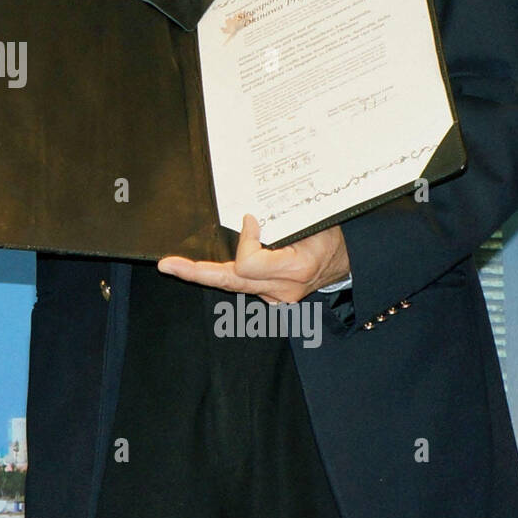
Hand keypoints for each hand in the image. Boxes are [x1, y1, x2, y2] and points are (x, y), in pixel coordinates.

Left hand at [157, 215, 349, 305]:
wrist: (349, 261)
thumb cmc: (331, 235)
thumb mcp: (311, 222)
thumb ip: (280, 223)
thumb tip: (247, 219)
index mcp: (295, 270)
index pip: (248, 263)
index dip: (245, 239)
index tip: (251, 219)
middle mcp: (283, 290)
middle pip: (231, 282)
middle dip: (196, 273)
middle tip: (168, 266)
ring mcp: (277, 298)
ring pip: (233, 285)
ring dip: (206, 273)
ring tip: (176, 266)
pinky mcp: (273, 298)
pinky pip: (242, 285)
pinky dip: (228, 272)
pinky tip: (208, 266)